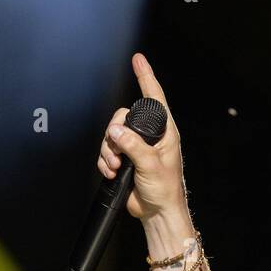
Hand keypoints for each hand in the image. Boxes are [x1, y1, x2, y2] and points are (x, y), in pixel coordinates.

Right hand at [97, 52, 187, 220]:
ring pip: (111, 134)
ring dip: (108, 151)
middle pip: (122, 116)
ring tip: (117, 167)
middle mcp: (149, 136)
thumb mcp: (152, 165)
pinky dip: (105, 161)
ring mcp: (135, 147)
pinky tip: (113, 172)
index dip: (146, 77)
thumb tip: (115, 131)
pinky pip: (107, 151)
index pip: (154, 98)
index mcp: (164, 132)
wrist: (156, 211)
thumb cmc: (164, 189)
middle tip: (118, 152)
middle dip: (114, 133)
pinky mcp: (124, 159)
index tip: (138, 59)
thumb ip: (134, 146)